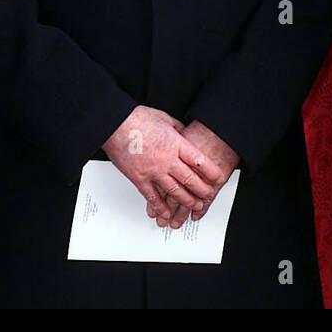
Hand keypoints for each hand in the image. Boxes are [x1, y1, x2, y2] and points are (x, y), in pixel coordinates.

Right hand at [103, 106, 223, 227]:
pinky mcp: (139, 178)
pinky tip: (166, 213)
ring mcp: (153, 171)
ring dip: (186, 201)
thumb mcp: (164, 118)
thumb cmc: (136, 118)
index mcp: (176, 144)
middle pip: (190, 180)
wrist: (113, 124)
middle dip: (202, 190)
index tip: (217, 178)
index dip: (211, 172)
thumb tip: (186, 133)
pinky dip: (160, 207)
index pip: (200, 161)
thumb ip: (178, 129)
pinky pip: (152, 197)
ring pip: (175, 191)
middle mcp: (167, 160)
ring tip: (194, 206)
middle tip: (208, 196)